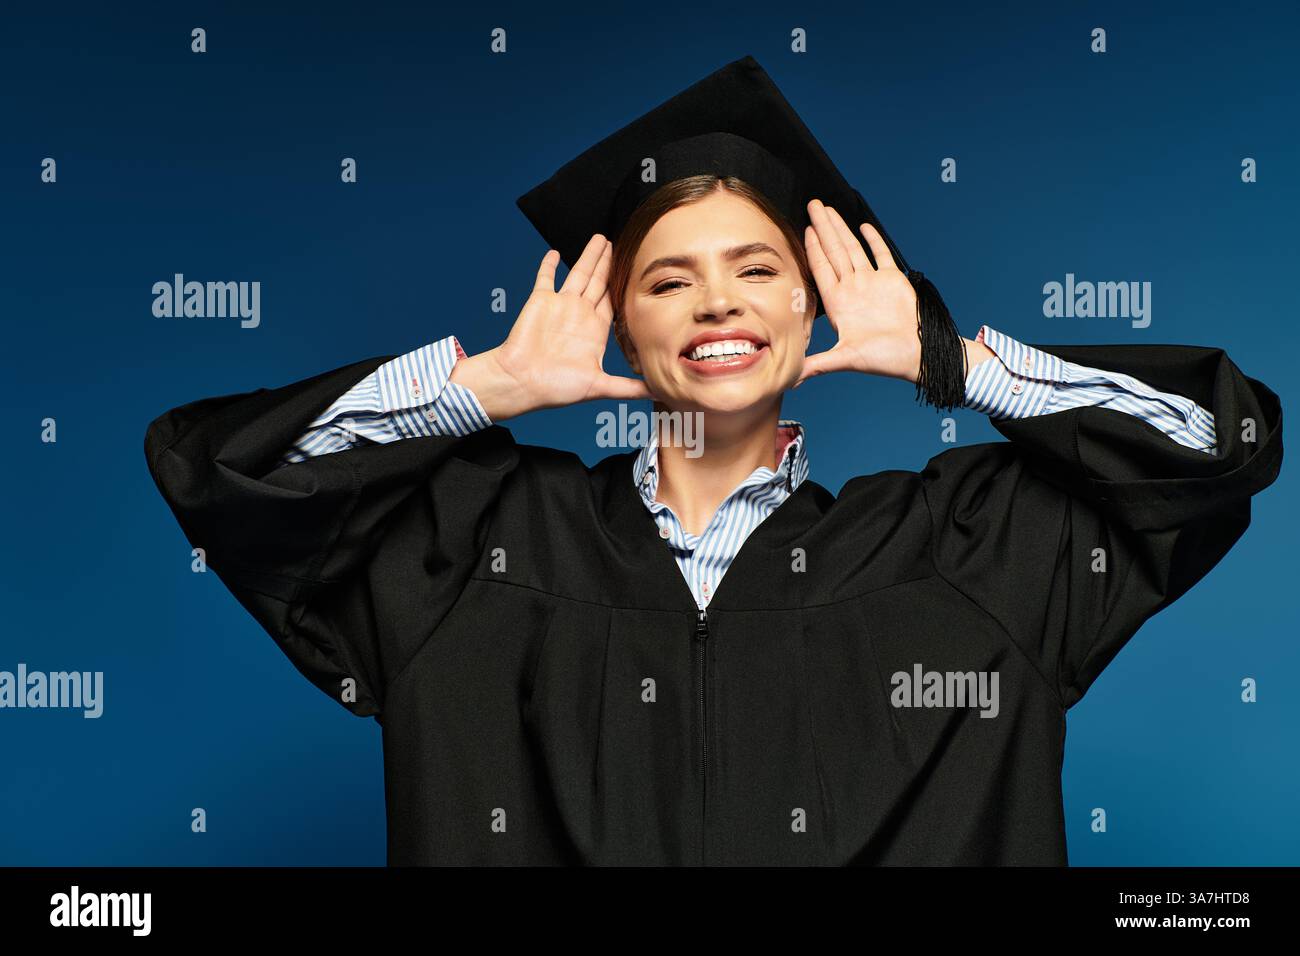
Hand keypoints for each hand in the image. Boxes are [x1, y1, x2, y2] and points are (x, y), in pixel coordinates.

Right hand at [455, 235, 651, 419]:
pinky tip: (554, 252)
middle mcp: (579, 315)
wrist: (521, 381)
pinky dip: (548, 264)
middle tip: (617, 244)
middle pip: (599, 282)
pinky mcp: (540, 300)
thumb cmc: (557, 388)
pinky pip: (545, 277)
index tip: (634, 269)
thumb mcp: (599, 387)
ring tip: (599, 238)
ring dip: (589, 256)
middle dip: (608, 263)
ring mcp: (560, 306)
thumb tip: (659, 394)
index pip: (613, 301)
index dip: (622, 285)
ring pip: (579, 273)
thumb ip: (628, 387)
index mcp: (595, 331)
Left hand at [795, 199, 922, 386]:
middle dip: (823, 228)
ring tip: (829, 209)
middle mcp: (853, 289)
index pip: (822, 269)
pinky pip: (881, 255)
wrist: (918, 354)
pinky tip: (864, 226)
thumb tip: (791, 378)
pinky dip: (873, 241)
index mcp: (839, 303)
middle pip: (834, 252)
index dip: (813, 249)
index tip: (804, 230)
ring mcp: (872, 283)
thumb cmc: (884, 359)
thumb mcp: (846, 359)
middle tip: (812, 205)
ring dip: (842, 229)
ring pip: (853, 249)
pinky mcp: (893, 280)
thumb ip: (817, 365)